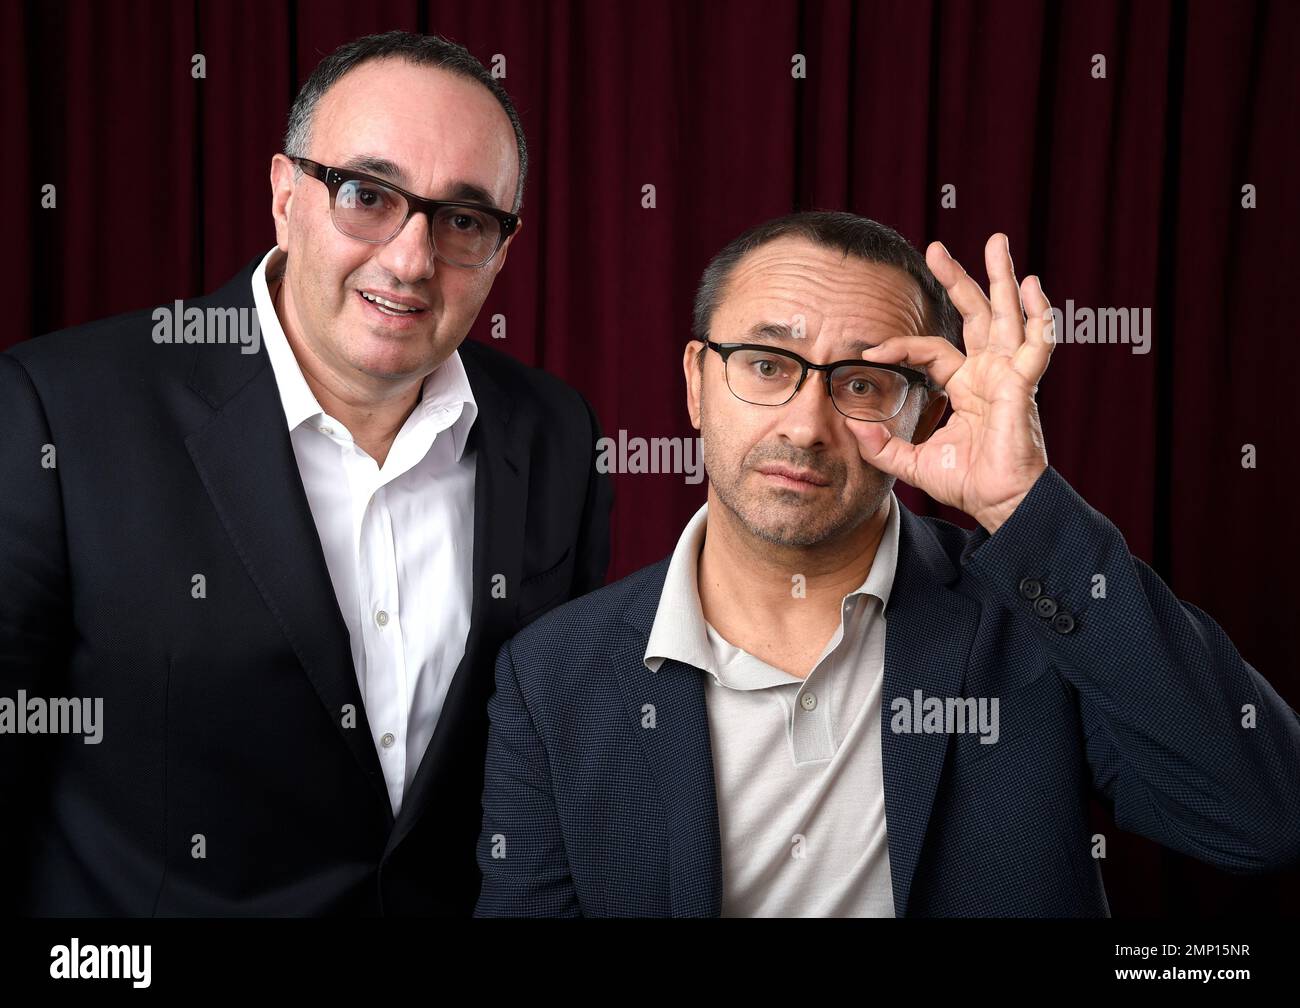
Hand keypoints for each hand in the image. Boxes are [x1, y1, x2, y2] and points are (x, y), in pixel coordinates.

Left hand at [849, 233, 1052, 533]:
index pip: (931, 349)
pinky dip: (1037, 315)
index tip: (869, 350)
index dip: (900, 345)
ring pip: (1006, 316)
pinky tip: (1030, 287)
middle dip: (959, 279)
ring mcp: (1008, 375)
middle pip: (974, 314)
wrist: (998, 504)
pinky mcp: (1022, 386)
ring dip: (1001, 279)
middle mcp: (988, 372)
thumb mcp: (912, 462)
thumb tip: (851, 425)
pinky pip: (1035, 345)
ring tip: (997, 242)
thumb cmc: (967, 482)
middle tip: (936, 248)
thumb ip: (882, 445)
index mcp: (965, 385)